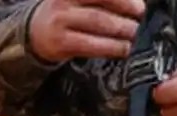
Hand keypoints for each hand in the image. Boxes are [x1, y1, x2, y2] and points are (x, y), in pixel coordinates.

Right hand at [28, 0, 145, 62]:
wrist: (36, 32)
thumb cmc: (67, 14)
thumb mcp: (80, 1)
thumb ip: (103, 2)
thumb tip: (135, 6)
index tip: (139, 5)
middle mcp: (65, 1)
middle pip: (100, 2)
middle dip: (125, 10)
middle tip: (140, 17)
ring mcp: (61, 21)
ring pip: (97, 22)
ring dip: (121, 29)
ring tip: (134, 33)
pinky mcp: (61, 43)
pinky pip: (90, 45)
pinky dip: (111, 47)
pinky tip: (122, 49)